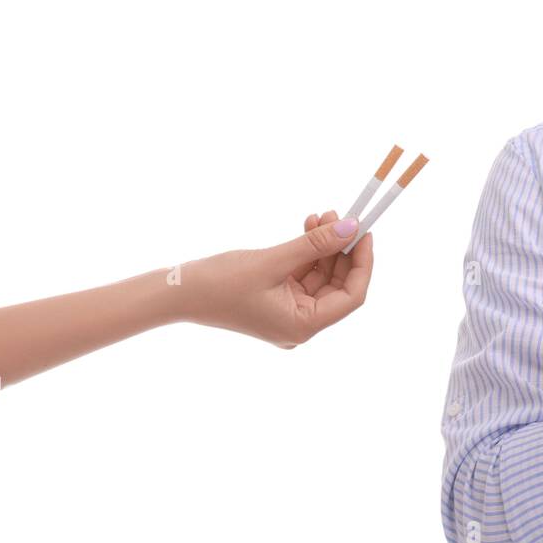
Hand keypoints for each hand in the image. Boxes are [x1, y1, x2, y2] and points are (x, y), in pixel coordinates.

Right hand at [175, 210, 373, 347]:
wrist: (177, 292)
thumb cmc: (220, 283)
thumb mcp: (273, 260)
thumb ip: (315, 245)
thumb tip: (350, 227)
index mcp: (303, 326)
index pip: (351, 296)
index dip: (363, 263)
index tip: (366, 233)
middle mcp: (300, 324)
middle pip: (338, 284)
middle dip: (342, 248)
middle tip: (343, 216)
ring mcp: (288, 312)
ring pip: (321, 275)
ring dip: (325, 245)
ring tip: (324, 215)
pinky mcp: (277, 299)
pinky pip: (303, 273)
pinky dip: (308, 251)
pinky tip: (310, 225)